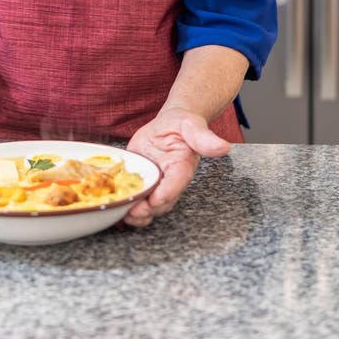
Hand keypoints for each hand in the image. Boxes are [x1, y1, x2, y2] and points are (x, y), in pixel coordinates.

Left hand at [124, 107, 230, 227]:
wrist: (171, 124)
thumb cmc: (183, 124)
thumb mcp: (191, 125)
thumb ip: (204, 137)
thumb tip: (224, 147)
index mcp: (182, 169)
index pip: (175, 186)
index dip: (165, 195)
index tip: (154, 200)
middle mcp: (169, 181)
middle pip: (160, 202)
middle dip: (146, 210)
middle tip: (131, 212)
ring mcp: (155, 183)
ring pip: (148, 206)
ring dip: (135, 214)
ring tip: (122, 214)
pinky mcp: (142, 181)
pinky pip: (136, 197)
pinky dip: (126, 205)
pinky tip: (114, 208)